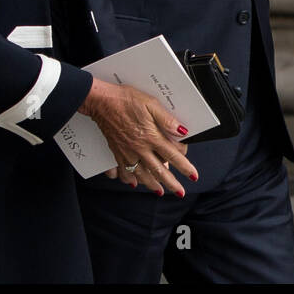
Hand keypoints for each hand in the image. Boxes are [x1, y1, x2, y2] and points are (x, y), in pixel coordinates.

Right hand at [78, 78, 197, 194]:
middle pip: (159, 170)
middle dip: (171, 183)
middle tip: (180, 193)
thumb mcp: (151, 104)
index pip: (173, 156)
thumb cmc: (125, 100)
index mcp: (151, 137)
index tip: (192, 174)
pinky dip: (128, 179)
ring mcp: (127, 152)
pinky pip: (123, 171)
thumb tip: (182, 131)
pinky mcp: (116, 151)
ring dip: (152, 185)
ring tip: (159, 192)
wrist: (101, 102)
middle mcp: (140, 148)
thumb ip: (167, 120)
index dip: (185, 166)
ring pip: (141, 174)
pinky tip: (132, 183)